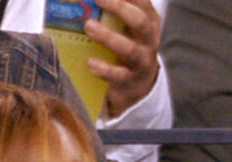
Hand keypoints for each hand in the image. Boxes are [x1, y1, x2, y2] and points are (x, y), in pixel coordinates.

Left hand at [85, 0, 160, 118]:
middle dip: (119, 8)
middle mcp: (149, 39)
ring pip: (130, 49)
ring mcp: (141, 61)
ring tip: (89, 26)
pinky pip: (118, 75)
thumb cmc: (125, 43)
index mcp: (149, 20)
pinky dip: (104, 69)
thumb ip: (112, 11)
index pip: (143, 2)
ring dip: (108, 37)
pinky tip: (90, 62)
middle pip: (140, 21)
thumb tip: (81, 0)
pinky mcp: (129, 80)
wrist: (136, 83)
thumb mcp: (126, 25)